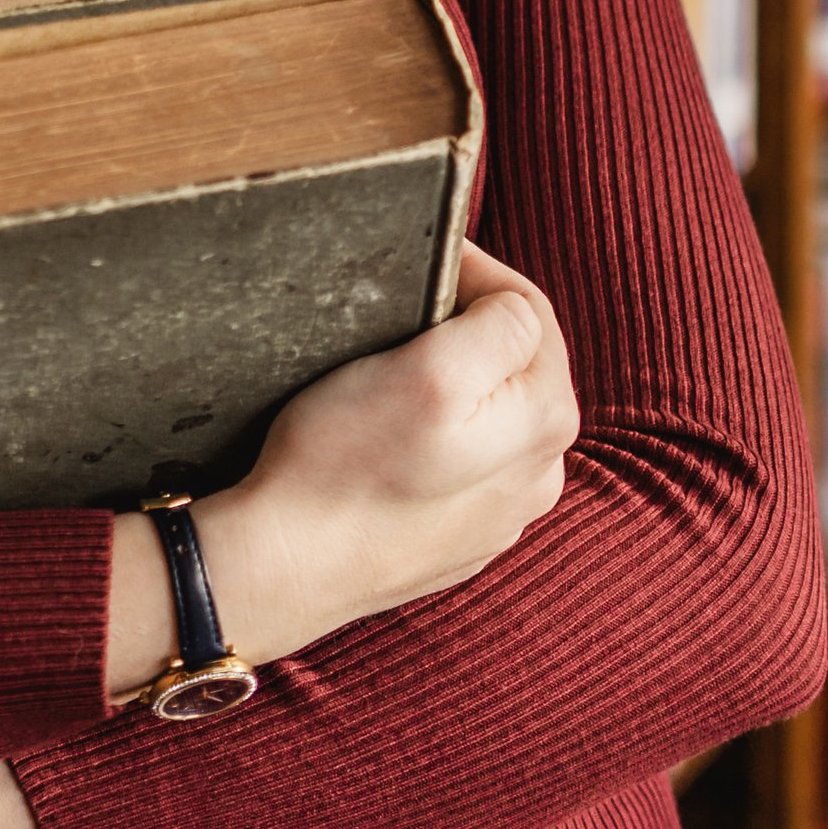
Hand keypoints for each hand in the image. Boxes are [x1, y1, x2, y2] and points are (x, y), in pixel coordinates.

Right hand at [104, 243, 578, 694]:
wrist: (281, 566)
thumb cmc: (344, 463)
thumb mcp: (431, 368)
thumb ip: (500, 324)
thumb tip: (513, 308)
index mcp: (546, 421)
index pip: (528, 309)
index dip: (472, 273)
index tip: (419, 262)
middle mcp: (538, 474)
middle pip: (514, 362)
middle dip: (466, 328)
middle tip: (399, 316)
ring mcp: (500, 514)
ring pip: (487, 413)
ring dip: (451, 383)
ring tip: (388, 373)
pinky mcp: (458, 538)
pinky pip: (458, 462)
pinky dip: (432, 436)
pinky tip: (387, 437)